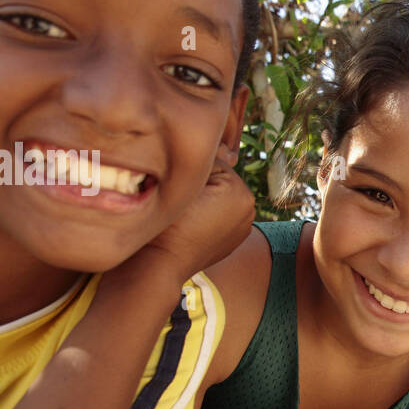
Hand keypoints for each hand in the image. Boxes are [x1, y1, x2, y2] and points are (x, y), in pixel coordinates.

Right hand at [119, 145, 254, 287]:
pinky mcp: (231, 241)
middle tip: (177, 199)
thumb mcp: (184, 185)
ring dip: (201, 198)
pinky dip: (204, 215)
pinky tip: (189, 224)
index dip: (188, 169)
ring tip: (181, 212)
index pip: (214, 163)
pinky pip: (216, 215)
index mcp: (243, 195)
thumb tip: (209, 145)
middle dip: (198, 184)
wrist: (159, 264)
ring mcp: (242, 228)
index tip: (174, 184)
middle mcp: (250, 211)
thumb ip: (199, 162)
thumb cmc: (167, 223)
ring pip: (216, 197)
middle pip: (218, 180)